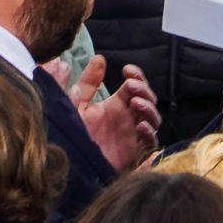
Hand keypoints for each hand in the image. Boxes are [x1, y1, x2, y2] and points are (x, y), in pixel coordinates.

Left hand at [76, 55, 160, 170]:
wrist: (69, 164)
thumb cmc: (72, 135)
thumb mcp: (75, 105)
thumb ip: (86, 83)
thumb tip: (98, 58)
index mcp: (117, 105)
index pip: (135, 85)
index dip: (136, 76)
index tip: (127, 70)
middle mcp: (128, 118)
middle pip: (148, 99)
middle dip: (144, 90)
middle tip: (131, 86)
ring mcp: (133, 134)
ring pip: (153, 118)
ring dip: (149, 109)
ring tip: (136, 103)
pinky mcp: (134, 152)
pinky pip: (151, 142)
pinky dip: (149, 133)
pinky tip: (141, 127)